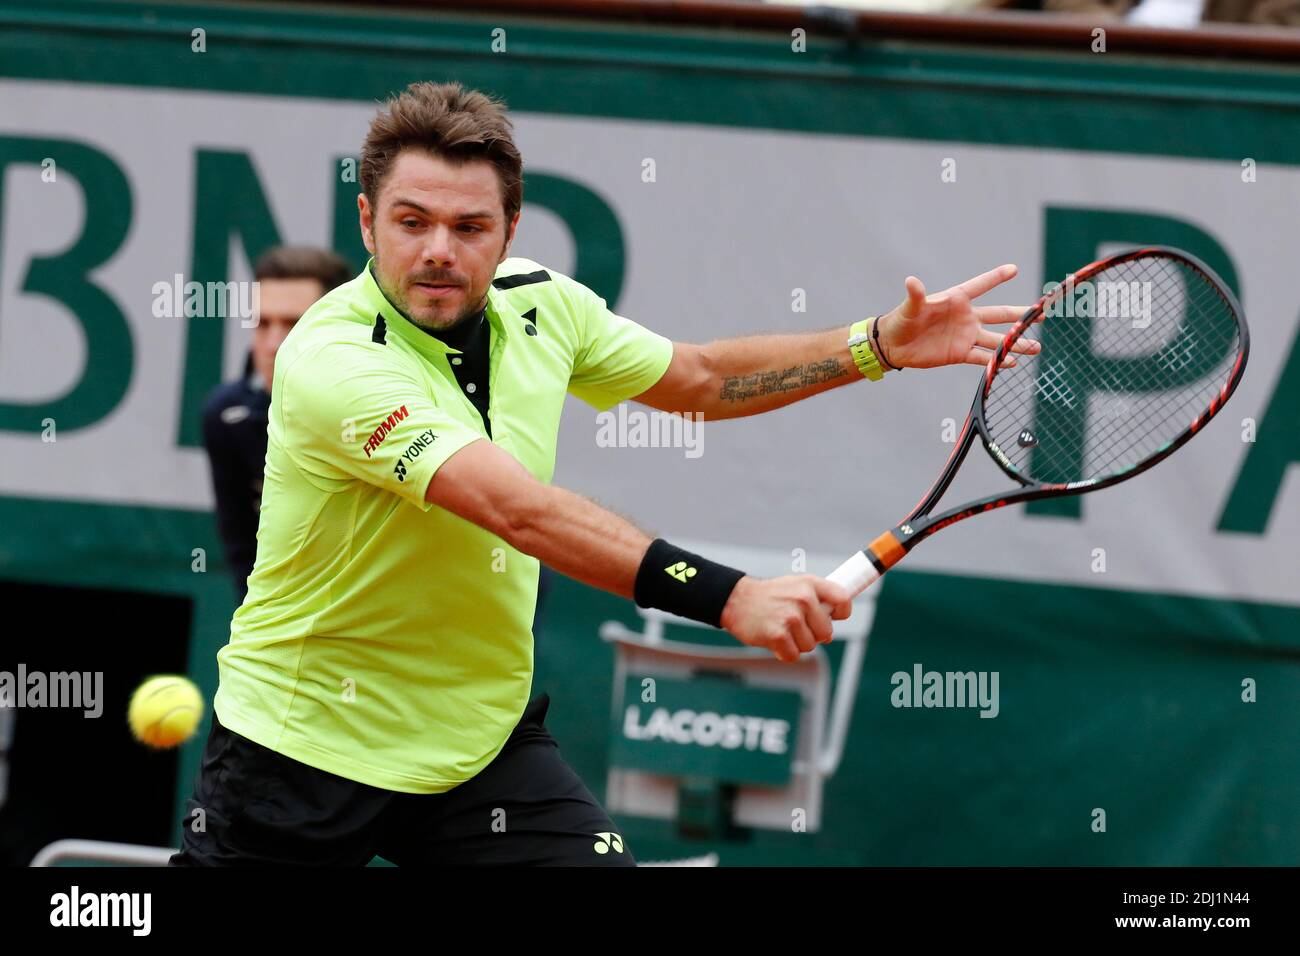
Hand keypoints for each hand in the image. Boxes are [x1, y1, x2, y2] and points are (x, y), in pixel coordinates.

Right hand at [719, 575, 851, 662]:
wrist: (736, 601)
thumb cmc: (768, 596)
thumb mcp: (795, 586)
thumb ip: (817, 600)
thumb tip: (831, 628)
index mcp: (810, 584)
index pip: (843, 600)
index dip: (841, 613)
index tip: (833, 617)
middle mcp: (803, 598)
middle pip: (826, 632)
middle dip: (813, 634)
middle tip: (795, 625)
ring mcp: (791, 617)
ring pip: (810, 646)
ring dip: (796, 644)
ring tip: (782, 629)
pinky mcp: (778, 635)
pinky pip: (794, 655)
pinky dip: (784, 652)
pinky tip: (774, 639)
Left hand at [874, 263, 1037, 370]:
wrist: (894, 345)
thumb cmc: (901, 320)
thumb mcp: (909, 307)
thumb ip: (916, 295)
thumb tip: (911, 281)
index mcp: (956, 299)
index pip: (981, 286)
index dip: (996, 277)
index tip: (1014, 269)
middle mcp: (966, 317)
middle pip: (999, 315)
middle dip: (1021, 315)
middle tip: (1043, 314)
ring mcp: (966, 336)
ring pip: (997, 339)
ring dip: (1016, 343)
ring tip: (1036, 347)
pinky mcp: (960, 353)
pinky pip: (983, 357)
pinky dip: (997, 360)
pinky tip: (1012, 362)